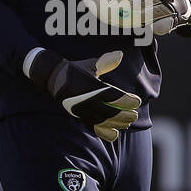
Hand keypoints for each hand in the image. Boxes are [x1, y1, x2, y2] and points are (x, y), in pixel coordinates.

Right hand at [25, 48, 141, 141]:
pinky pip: (92, 126)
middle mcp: (87, 100)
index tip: (136, 102)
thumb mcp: (90, 64)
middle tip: (134, 115)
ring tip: (127, 124)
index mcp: (92, 87)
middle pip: (110, 112)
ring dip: (116, 124)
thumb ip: (106, 62)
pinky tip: (113, 135)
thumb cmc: (76, 69)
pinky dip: (103, 132)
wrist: (53, 78)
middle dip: (124, 115)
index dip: (126, 101)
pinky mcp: (78, 115)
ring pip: (102, 121)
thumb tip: (120, 55)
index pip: (113, 96)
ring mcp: (82, 109)